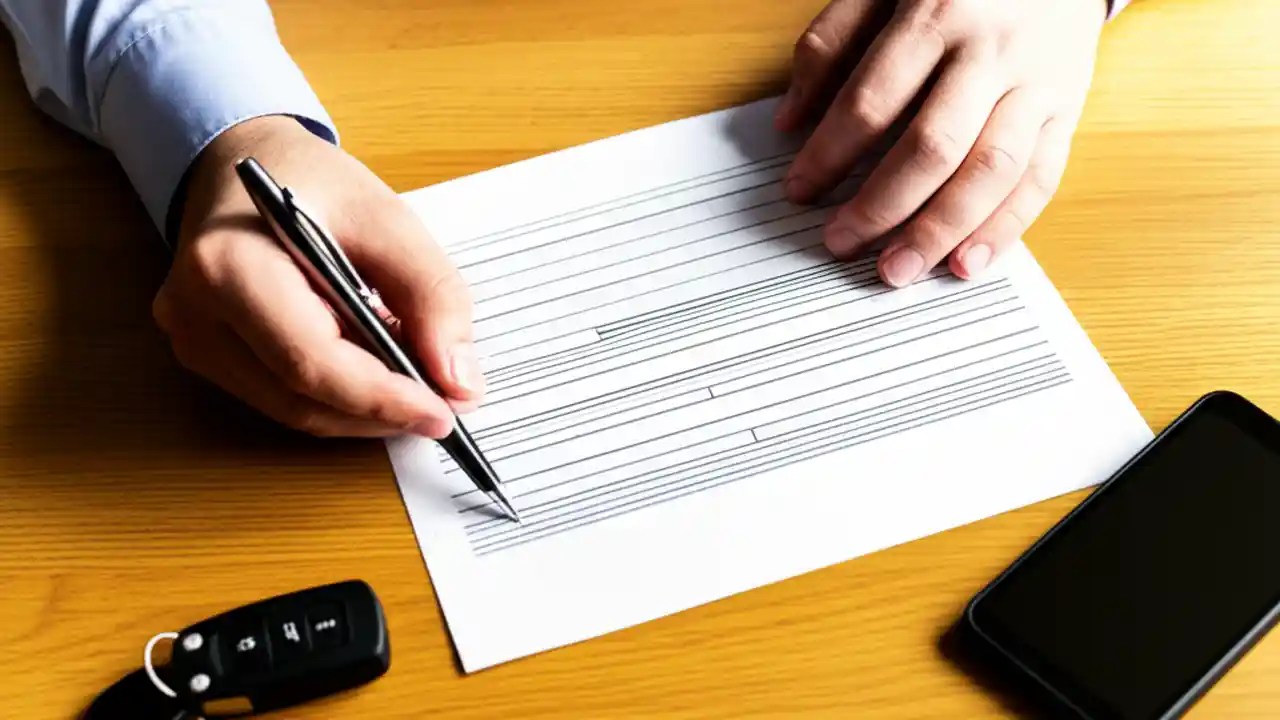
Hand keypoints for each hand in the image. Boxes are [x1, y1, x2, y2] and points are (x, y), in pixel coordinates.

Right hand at [153, 116, 481, 437]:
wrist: (246, 164)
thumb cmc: (312, 182)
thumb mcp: (388, 218)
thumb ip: (431, 296)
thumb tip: (458, 382)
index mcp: (228, 264)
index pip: (310, 359)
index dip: (382, 397)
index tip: (444, 412)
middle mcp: (195, 312)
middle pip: (302, 396)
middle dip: (381, 409)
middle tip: (446, 404)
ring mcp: (194, 341)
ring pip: (295, 410)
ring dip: (365, 410)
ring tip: (417, 382)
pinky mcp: (209, 357)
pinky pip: (284, 399)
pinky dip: (341, 398)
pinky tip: (377, 373)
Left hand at [776, 0, 1106, 285]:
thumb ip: (829, 45)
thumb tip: (788, 122)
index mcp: (937, 12)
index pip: (871, 101)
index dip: (828, 154)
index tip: (798, 190)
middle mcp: (991, 50)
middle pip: (933, 146)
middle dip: (881, 206)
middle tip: (840, 244)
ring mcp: (1038, 81)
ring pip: (991, 170)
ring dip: (941, 230)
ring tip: (898, 270)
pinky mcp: (1070, 105)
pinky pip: (1041, 177)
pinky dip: (1004, 227)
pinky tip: (966, 263)